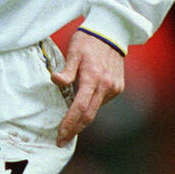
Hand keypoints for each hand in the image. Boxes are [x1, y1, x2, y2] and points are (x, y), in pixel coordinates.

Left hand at [51, 30, 124, 145]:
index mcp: (93, 78)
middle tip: (61, 141)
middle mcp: (106, 85)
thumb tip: (56, 80)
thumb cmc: (88, 40)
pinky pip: (102, 102)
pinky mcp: (118, 87)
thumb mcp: (74, 51)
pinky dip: (91, 108)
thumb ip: (66, 69)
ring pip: (96, 110)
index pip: (79, 108)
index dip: (69, 124)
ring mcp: (114, 87)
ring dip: (82, 120)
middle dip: (74, 130)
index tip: (60, 136)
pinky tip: (82, 109)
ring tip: (69, 127)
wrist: (111, 32)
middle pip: (88, 115)